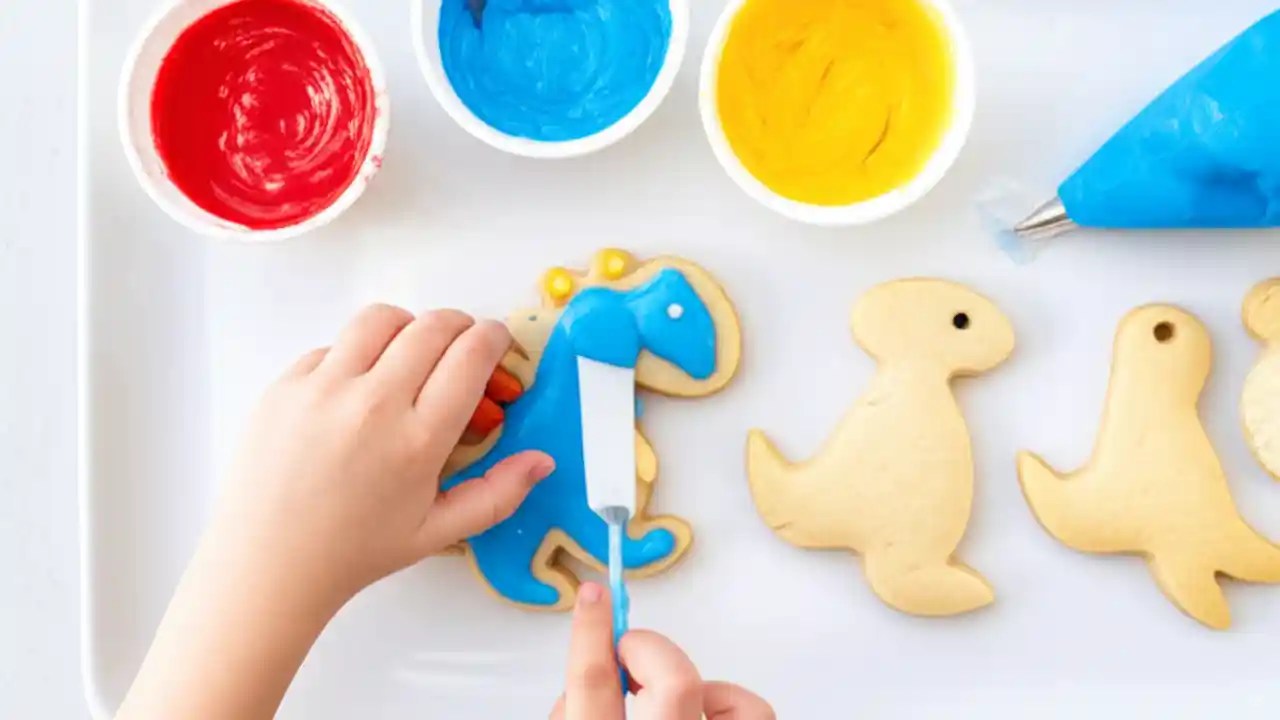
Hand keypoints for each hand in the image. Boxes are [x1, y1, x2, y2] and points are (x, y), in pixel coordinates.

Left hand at [215, 304, 554, 604]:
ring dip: (407, 328)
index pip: (471, 355)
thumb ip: (498, 494)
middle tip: (462, 346)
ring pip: (381, 319)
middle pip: (433, 325)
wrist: (267, 564)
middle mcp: (373, 404)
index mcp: (418, 440)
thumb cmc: (354, 551)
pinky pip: (332, 346)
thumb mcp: (437, 532)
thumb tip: (542, 461)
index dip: (493, 338)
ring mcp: (323, 388)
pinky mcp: (286, 385)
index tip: (496, 343)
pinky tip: (357, 390)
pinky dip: (355, 356)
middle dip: (460, 326)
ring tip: (409, 356)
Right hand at [550, 583, 774, 719]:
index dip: (592, 628)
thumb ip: (572, 710)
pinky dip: (726, 698)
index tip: (595, 593)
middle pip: (672, 678)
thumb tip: (592, 668)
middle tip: (629, 654)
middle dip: (647, 649)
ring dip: (685, 678)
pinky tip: (702, 710)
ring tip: (662, 695)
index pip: (594, 681)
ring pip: (719, 692)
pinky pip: (752, 711)